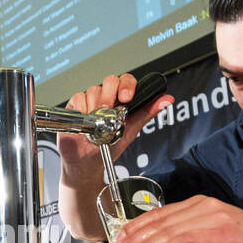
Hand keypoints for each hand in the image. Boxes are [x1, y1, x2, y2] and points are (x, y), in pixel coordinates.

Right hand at [58, 73, 173, 183]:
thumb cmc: (109, 146)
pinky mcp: (76, 105)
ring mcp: (91, 100)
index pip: (126, 81)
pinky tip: (86, 122)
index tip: (127, 98)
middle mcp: (107, 98)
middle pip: (110, 81)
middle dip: (110, 96)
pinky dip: (83, 110)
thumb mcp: (131, 131)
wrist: (87, 162)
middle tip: (108, 112)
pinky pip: (79, 98)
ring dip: (95, 108)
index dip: (127, 86)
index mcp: (122, 101)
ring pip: (94, 90)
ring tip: (97, 124)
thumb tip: (166, 100)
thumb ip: (147, 113)